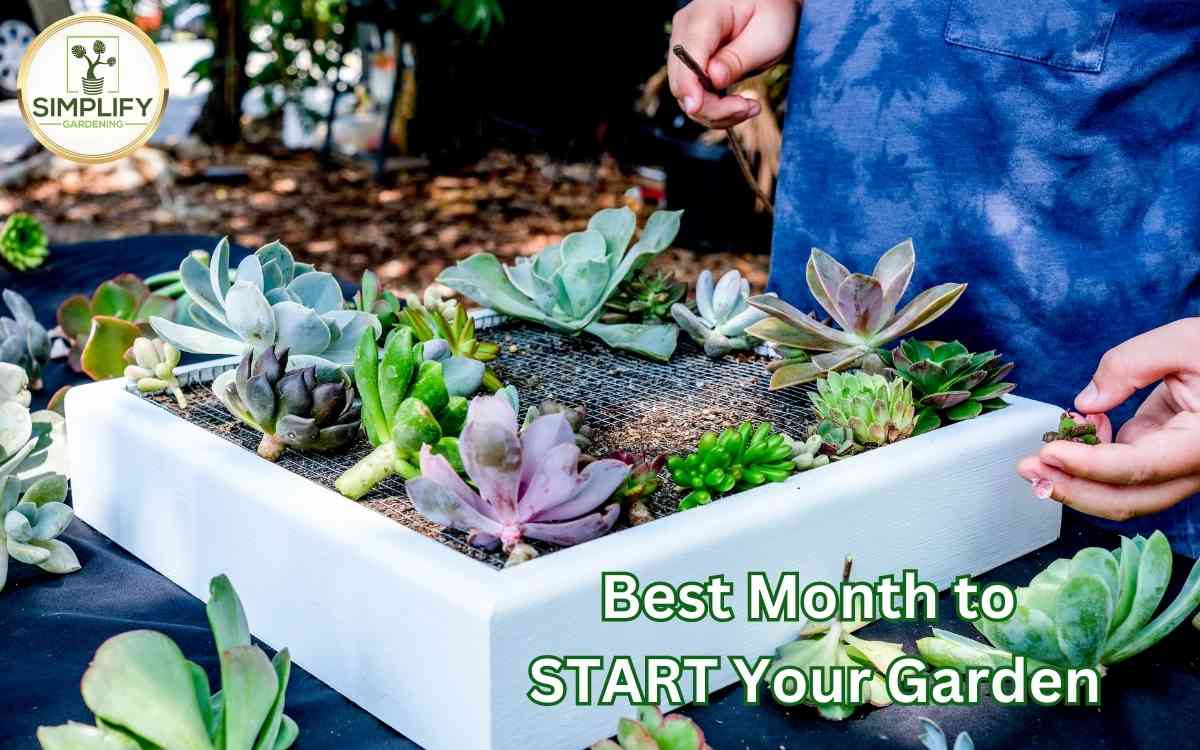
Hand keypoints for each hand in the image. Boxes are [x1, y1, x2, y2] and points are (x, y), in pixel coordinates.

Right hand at [668, 0, 798, 127]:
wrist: (771, 8)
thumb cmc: (772, 14)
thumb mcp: (766, 35)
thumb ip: (738, 58)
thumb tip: (713, 79)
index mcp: (703, 17)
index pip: (686, 57)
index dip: (688, 86)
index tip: (698, 108)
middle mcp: (685, 32)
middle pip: (682, 83)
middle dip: (712, 107)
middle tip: (749, 108)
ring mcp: (685, 50)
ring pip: (686, 96)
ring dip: (717, 113)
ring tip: (750, 107)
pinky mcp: (690, 66)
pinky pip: (694, 96)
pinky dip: (716, 110)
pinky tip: (740, 106)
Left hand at [1018, 318, 1199, 520]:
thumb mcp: (1183, 342)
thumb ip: (1131, 365)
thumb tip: (1085, 403)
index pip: (1139, 468)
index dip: (1089, 465)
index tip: (1050, 451)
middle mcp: (1195, 467)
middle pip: (1128, 498)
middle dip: (1072, 488)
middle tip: (1027, 468)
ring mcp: (1179, 466)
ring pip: (1123, 492)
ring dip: (1076, 479)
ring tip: (1039, 454)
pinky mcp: (1164, 455)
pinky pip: (1123, 470)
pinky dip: (1092, 457)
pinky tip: (1079, 426)